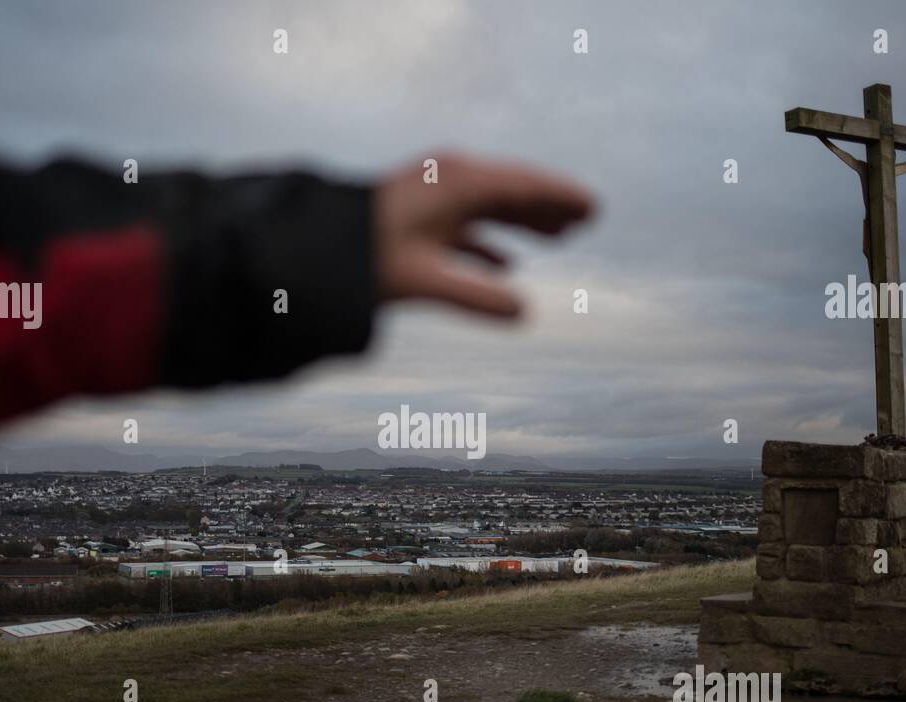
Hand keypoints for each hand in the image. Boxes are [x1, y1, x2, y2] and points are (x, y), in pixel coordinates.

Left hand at [374, 153, 594, 318]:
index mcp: (458, 185)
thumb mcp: (422, 281)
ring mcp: (433, 196)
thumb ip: (475, 297)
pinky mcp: (418, 217)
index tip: (594, 209)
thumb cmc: (363, 259)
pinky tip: (507, 262)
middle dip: (550, 206)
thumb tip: (524, 314)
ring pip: (491, 206)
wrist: (311, 248)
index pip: (523, 186)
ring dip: (525, 221)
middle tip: (588, 221)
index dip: (561, 197)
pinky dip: (491, 241)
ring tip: (559, 237)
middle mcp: (449, 182)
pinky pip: (467, 224)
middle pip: (512, 191)